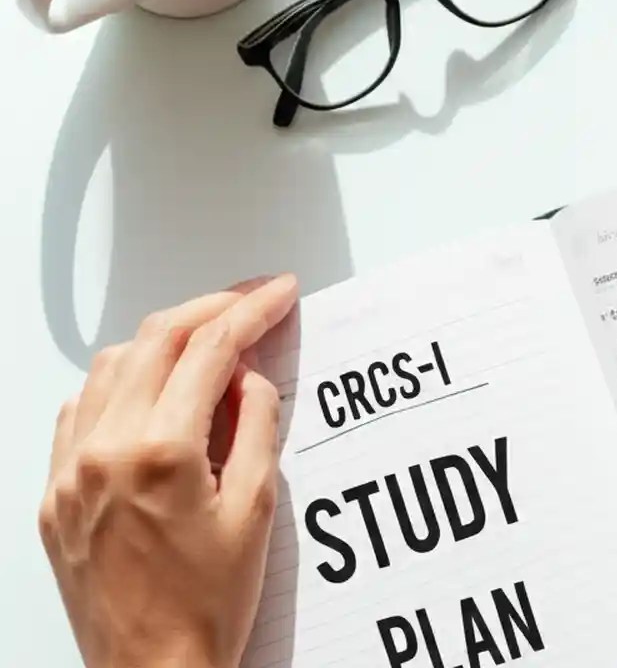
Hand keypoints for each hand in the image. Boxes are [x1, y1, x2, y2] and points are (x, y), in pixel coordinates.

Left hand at [39, 274, 298, 667]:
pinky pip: (79, 409)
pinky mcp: (53, 494)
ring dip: (164, 342)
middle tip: (251, 301)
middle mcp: (103, 451)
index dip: (250, 311)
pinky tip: (153, 395)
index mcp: (159, 454)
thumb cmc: (206, 607)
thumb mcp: (256, 510)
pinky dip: (120, 384)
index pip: (209, 350)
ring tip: (209, 348)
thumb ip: (256, 427)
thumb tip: (247, 377)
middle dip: (209, 308)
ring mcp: (69, 471)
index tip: (278, 294)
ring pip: (112, 365)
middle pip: (156, 340)